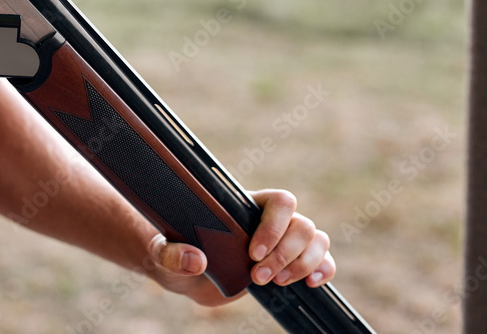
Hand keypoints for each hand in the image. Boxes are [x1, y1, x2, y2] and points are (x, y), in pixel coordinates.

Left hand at [146, 189, 334, 306]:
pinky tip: (310, 283)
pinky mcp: (290, 264)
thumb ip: (172, 254)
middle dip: (284, 255)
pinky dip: (323, 270)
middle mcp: (269, 220)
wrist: (185, 277)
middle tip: (257, 277)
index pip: (280, 201)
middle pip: (302, 225)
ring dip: (302, 264)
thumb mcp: (163, 253)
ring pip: (316, 240)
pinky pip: (322, 260)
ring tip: (275, 283)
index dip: (274, 227)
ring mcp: (283, 241)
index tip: (252, 253)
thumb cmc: (173, 254)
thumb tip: (196, 260)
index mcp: (243, 206)